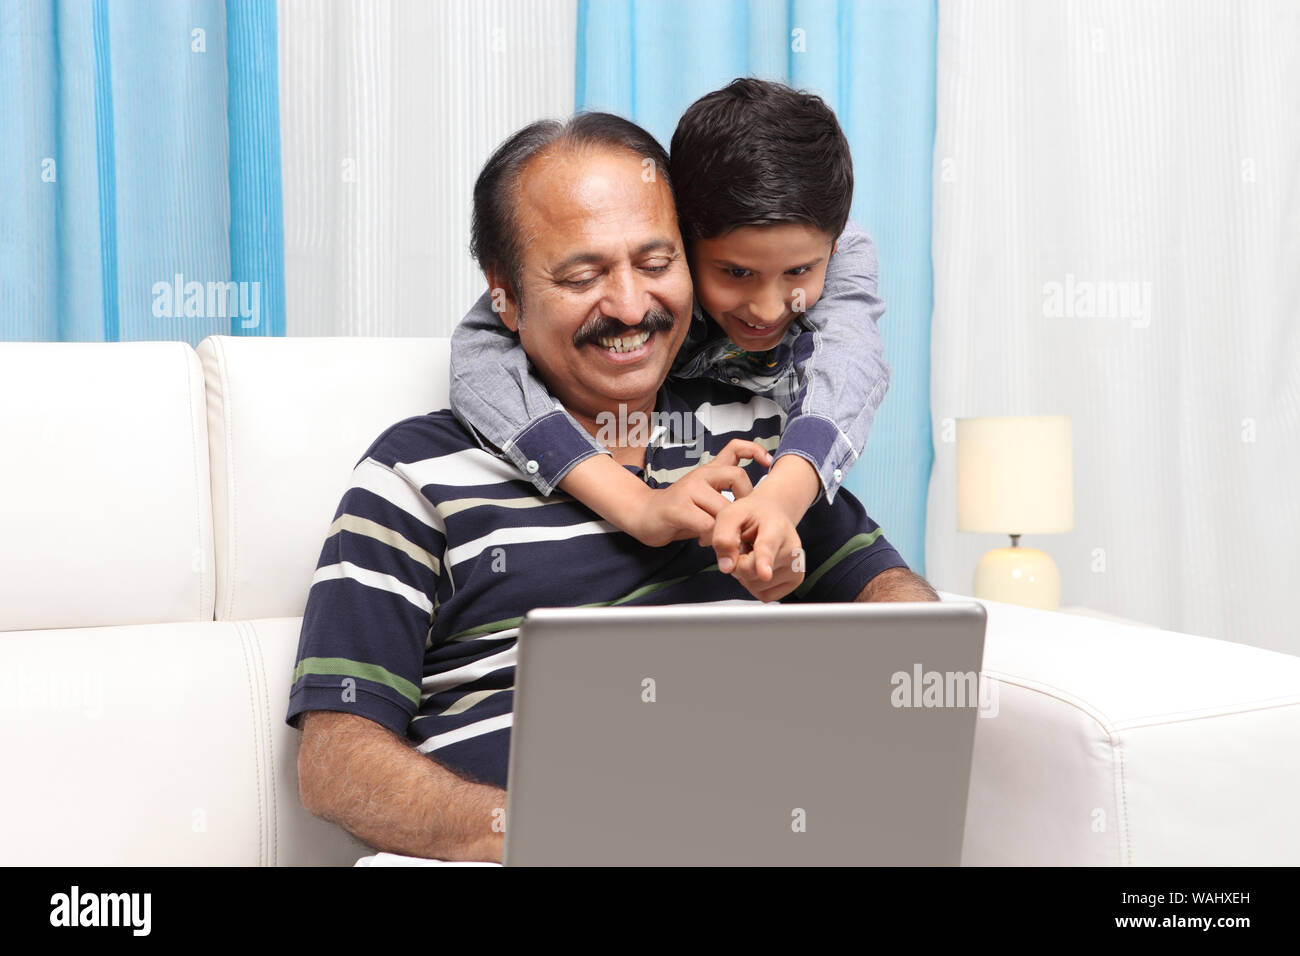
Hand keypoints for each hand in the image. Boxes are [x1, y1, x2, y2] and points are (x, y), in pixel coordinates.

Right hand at [626, 439, 773, 547]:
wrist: (643, 515)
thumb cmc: (679, 511)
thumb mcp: (704, 499)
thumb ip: (724, 498)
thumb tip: (754, 508)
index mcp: (708, 471)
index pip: (734, 448)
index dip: (754, 450)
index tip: (768, 461)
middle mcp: (700, 475)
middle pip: (737, 477)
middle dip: (746, 502)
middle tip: (741, 521)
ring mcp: (689, 490)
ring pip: (724, 507)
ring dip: (727, 527)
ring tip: (721, 538)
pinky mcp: (678, 508)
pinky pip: (707, 525)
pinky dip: (711, 538)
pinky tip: (703, 541)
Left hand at [710, 495, 805, 601]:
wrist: (774, 515)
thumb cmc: (752, 515)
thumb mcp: (730, 515)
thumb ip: (723, 537)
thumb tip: (726, 567)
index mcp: (775, 527)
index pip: (767, 548)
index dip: (764, 562)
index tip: (765, 574)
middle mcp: (792, 548)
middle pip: (751, 572)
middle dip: (738, 564)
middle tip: (743, 547)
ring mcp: (796, 567)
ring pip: (756, 587)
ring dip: (746, 574)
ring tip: (753, 554)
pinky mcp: (795, 581)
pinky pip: (764, 595)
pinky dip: (755, 585)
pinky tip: (759, 567)